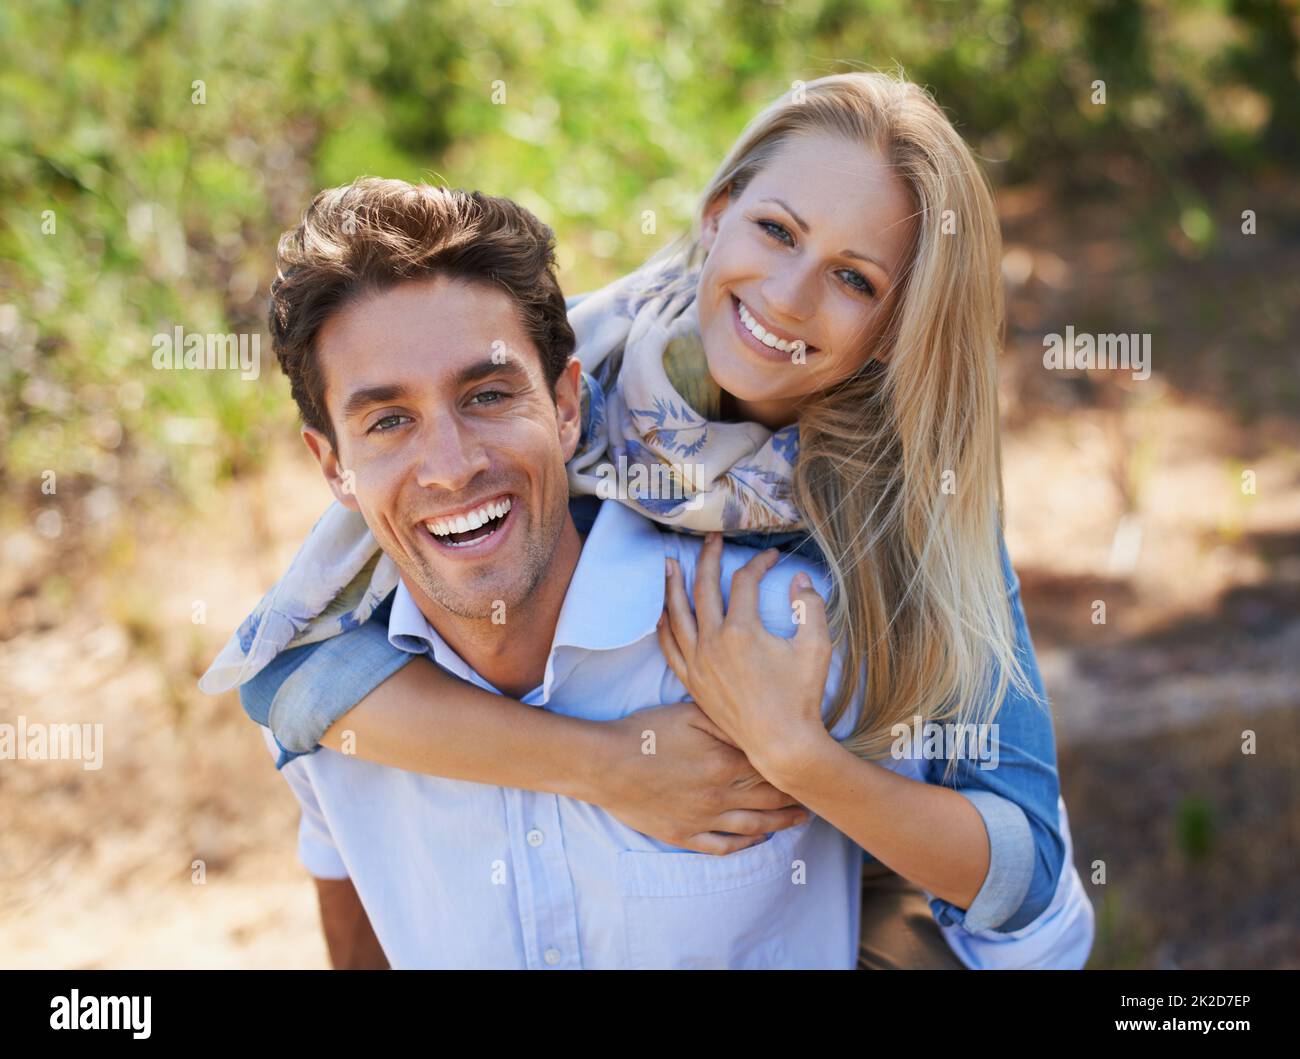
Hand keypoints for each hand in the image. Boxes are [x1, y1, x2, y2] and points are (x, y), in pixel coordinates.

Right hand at [597, 701, 809, 853]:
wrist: (606, 764)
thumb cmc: (645, 733)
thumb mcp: (688, 714)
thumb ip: (726, 720)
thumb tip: (757, 728)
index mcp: (724, 763)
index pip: (771, 767)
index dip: (794, 767)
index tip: (812, 765)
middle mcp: (720, 795)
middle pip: (769, 799)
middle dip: (796, 798)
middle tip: (818, 796)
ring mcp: (703, 818)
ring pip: (753, 826)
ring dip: (781, 824)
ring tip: (800, 820)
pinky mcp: (684, 835)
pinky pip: (722, 845)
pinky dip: (745, 844)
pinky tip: (757, 840)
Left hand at [658, 532, 833, 777]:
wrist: (781, 743)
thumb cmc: (801, 696)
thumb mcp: (817, 646)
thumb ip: (810, 605)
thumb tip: (799, 577)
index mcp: (742, 630)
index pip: (745, 581)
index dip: (760, 562)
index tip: (773, 557)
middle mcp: (713, 642)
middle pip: (703, 587)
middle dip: (708, 557)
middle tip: (712, 538)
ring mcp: (698, 663)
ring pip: (677, 614)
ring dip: (672, 585)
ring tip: (669, 563)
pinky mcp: (692, 681)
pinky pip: (670, 646)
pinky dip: (664, 625)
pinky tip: (663, 612)